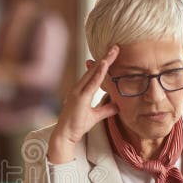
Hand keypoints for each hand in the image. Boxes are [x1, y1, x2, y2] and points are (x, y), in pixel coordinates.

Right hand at [48, 45, 119, 163]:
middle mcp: (78, 88)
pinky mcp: (79, 98)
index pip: (94, 75)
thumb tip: (117, 105)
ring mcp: (78, 92)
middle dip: (105, 58)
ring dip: (104, 61)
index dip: (103, 64)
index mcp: (81, 91)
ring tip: (114, 51)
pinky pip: (92, 83)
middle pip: (94, 70)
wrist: (65, 135)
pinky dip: (98, 72)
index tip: (112, 55)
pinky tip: (105, 64)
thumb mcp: (95, 116)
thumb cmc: (76, 125)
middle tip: (116, 47)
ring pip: (93, 73)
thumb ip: (106, 109)